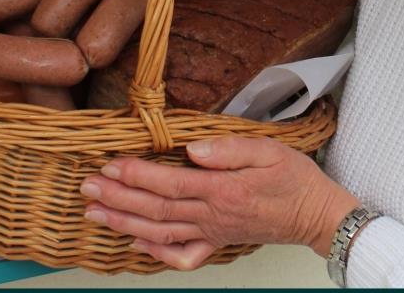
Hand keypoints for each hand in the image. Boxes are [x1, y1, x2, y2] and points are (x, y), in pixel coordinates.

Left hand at [80, 135, 359, 269]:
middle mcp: (212, 216)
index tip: (111, 164)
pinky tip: (134, 243)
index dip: (137, 175)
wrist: (315, 214)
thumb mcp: (269, 150)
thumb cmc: (295, 179)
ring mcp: (213, 233)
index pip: (170, 184)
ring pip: (159, 232)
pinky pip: (181, 255)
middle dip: (118, 197)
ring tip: (95, 212)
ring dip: (124, 222)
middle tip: (88, 186)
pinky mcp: (217, 242)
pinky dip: (154, 252)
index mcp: (223, 190)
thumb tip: (193, 148)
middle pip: (155, 210)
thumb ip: (229, 149)